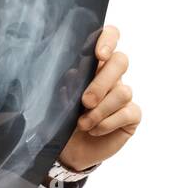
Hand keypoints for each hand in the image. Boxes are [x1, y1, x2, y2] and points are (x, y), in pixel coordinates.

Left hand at [59, 24, 141, 170]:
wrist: (67, 150)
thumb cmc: (62, 120)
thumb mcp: (56, 100)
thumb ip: (64, 85)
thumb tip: (73, 73)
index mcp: (92, 65)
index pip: (109, 37)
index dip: (108, 40)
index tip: (99, 55)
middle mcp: (111, 76)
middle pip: (120, 61)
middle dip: (102, 82)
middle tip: (85, 101)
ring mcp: (123, 95)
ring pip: (123, 91)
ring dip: (100, 110)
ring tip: (82, 124)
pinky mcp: (131, 116)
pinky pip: (128, 112)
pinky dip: (107, 123)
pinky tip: (94, 130)